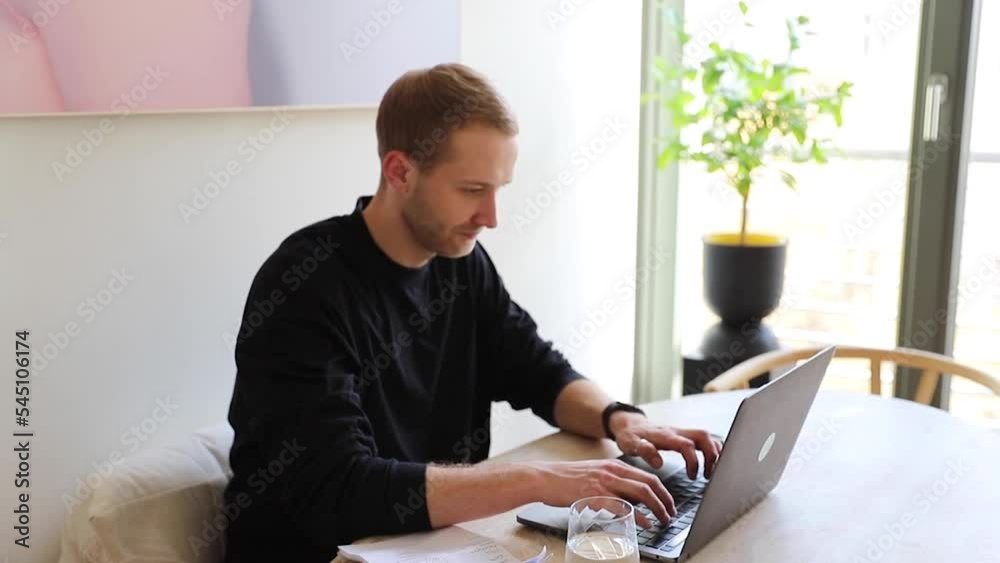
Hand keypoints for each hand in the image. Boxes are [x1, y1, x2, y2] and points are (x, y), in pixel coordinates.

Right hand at [526, 460, 676, 525]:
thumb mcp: (594, 474)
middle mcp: (613, 471)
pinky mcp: (595, 495)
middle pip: (650, 483)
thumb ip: (612, 482)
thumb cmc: (566, 479)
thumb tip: (628, 498)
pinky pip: (622, 505)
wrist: (545, 477)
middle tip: (671, 514)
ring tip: (663, 519)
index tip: (669, 503)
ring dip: (657, 507)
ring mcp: (604, 482)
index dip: (663, 491)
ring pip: (641, 492)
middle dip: (666, 500)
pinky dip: (638, 516)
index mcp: (614, 466)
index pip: (648, 476)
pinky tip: (644, 524)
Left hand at [610, 412, 723, 479]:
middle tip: (709, 474)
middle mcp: (676, 432)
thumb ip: (644, 451)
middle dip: (712, 455)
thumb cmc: (630, 436)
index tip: (693, 477)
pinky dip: (712, 448)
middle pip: (703, 436)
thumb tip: (658, 463)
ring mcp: (681, 432)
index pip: (687, 445)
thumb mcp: (630, 444)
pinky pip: (703, 438)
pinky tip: (712, 461)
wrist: (629, 423)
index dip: (694, 461)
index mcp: (665, 436)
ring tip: (712, 470)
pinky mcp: (683, 435)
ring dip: (714, 452)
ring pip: (706, 436)